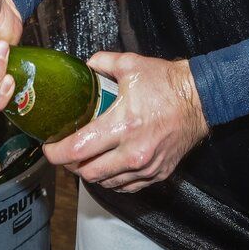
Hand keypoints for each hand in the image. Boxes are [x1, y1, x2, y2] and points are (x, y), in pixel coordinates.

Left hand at [44, 52, 207, 192]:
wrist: (200, 100)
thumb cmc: (166, 83)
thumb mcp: (131, 64)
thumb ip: (101, 62)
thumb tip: (84, 65)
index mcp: (122, 125)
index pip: (78, 149)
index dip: (56, 152)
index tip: (49, 148)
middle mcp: (133, 152)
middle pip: (88, 172)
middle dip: (71, 165)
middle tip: (66, 153)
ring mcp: (146, 167)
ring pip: (106, 183)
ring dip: (92, 173)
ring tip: (86, 159)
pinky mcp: (157, 174)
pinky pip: (126, 187)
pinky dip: (113, 180)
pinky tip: (109, 167)